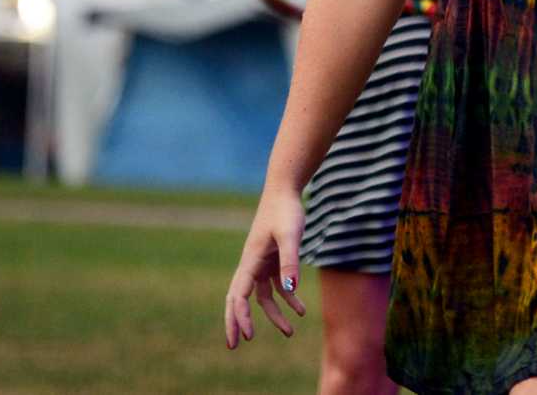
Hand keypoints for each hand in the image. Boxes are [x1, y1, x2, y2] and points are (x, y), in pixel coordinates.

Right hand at [222, 184, 306, 349]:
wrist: (286, 189)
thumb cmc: (286, 210)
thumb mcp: (290, 235)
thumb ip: (290, 261)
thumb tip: (290, 290)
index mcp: (250, 260)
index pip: (239, 294)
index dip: (240, 316)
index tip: (246, 336)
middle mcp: (251, 263)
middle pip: (239, 298)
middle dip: (237, 321)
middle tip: (234, 346)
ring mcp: (261, 262)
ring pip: (261, 296)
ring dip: (273, 314)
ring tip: (290, 332)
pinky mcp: (272, 259)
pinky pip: (276, 285)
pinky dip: (287, 299)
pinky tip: (301, 309)